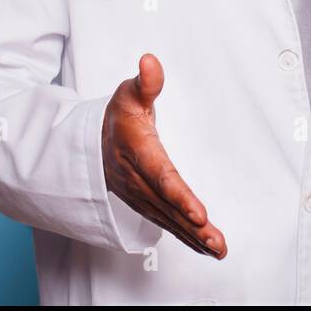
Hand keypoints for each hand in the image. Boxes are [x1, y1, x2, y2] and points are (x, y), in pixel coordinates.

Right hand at [101, 53, 226, 258]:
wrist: (91, 140)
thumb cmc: (119, 114)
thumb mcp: (128, 93)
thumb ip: (145, 82)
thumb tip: (150, 62)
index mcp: (136, 150)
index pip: (160, 174)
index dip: (178, 195)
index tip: (198, 213)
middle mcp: (136, 178)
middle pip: (166, 204)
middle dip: (190, 225)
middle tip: (216, 239)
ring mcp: (138, 194)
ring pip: (167, 218)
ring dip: (192, 237)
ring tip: (219, 249)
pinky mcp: (144, 202)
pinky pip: (165, 222)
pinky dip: (186, 237)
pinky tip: (206, 247)